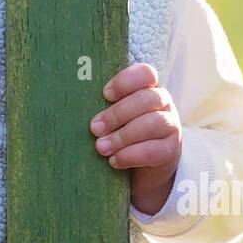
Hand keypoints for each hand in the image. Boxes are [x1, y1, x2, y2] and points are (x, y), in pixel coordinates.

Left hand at [89, 62, 181, 216]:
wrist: (143, 168)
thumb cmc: (120, 132)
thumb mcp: (113, 116)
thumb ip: (103, 106)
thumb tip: (72, 103)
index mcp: (148, 88)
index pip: (145, 74)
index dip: (126, 81)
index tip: (105, 94)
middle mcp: (163, 103)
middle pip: (146, 99)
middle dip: (116, 114)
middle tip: (94, 128)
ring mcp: (170, 126)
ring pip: (152, 124)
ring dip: (122, 136)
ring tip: (101, 147)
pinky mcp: (170, 150)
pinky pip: (154, 151)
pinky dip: (130, 156)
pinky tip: (114, 161)